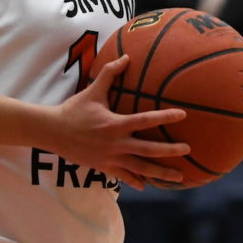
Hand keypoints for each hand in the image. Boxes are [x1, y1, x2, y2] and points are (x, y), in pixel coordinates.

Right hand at [52, 55, 189, 190]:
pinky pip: (124, 176)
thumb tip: (126, 57)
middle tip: (188, 150)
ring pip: (141, 169)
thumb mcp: (93, 91)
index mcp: (115, 124)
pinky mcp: (105, 167)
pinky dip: (136, 181)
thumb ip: (109, 74)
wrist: (54, 131)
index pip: (145, 120)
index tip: (183, 114)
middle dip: (170, 151)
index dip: (165, 117)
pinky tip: (146, 185)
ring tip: (179, 178)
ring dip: (161, 173)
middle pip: (149, 150)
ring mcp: (111, 158)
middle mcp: (116, 143)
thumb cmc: (75, 109)